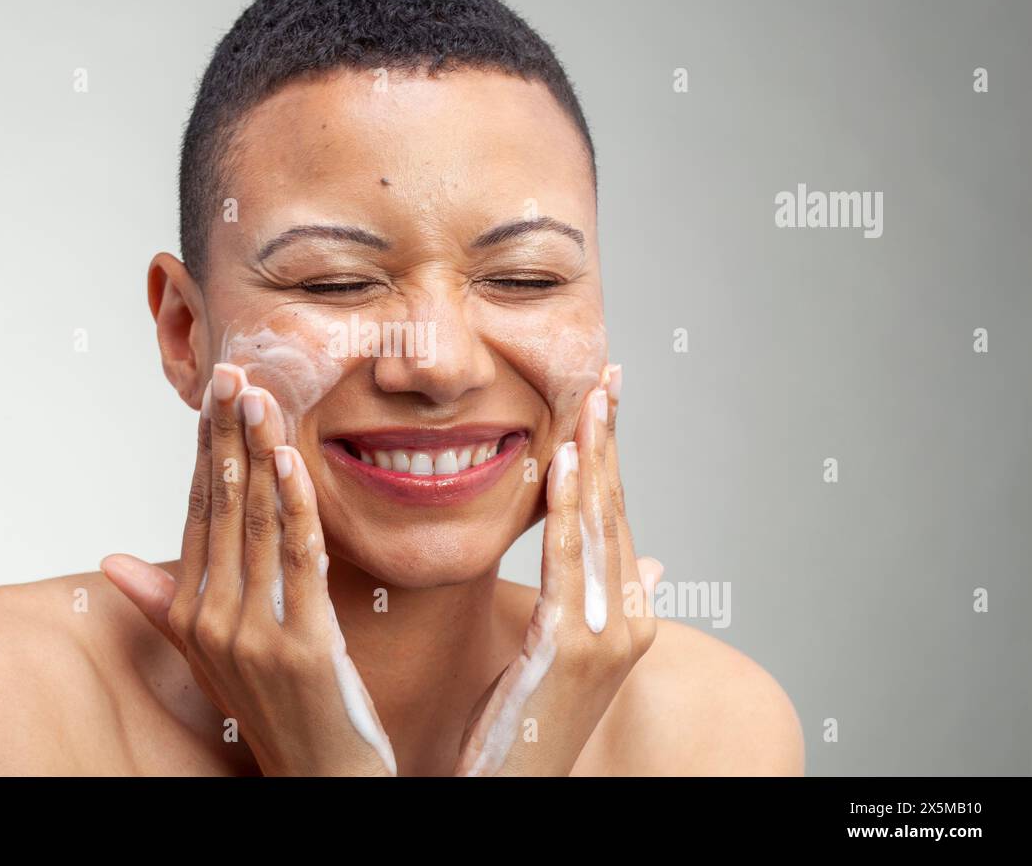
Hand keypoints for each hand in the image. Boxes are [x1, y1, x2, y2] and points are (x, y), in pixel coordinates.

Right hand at [102, 362, 395, 775]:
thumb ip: (161, 603)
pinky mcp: (303, 643)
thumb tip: (108, 561)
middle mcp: (213, 618)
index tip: (213, 397)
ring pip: (257, 522)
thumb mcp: (206, 653)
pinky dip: (296, 504)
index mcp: (191, 612)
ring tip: (260, 396)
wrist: (317, 771)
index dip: (206, 450)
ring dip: (260, 453)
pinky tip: (291, 459)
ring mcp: (255, 632)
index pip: (197, 511)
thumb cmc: (270, 706)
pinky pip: (298, 559)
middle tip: (233, 371)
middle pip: (222, 506)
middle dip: (228, 434)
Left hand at [455, 363, 663, 775]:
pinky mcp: (569, 645)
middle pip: (616, 511)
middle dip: (609, 441)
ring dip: (593, 457)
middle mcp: (627, 620)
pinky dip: (565, 507)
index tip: (604, 401)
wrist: (514, 783)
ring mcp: (605, 634)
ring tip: (589, 400)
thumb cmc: (527, 716)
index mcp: (626, 614)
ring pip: (599, 526)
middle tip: (606, 380)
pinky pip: (566, 560)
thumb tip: (650, 561)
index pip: (618, 518)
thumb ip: (600, 598)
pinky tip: (561, 461)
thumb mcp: (564, 650)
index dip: (611, 456)